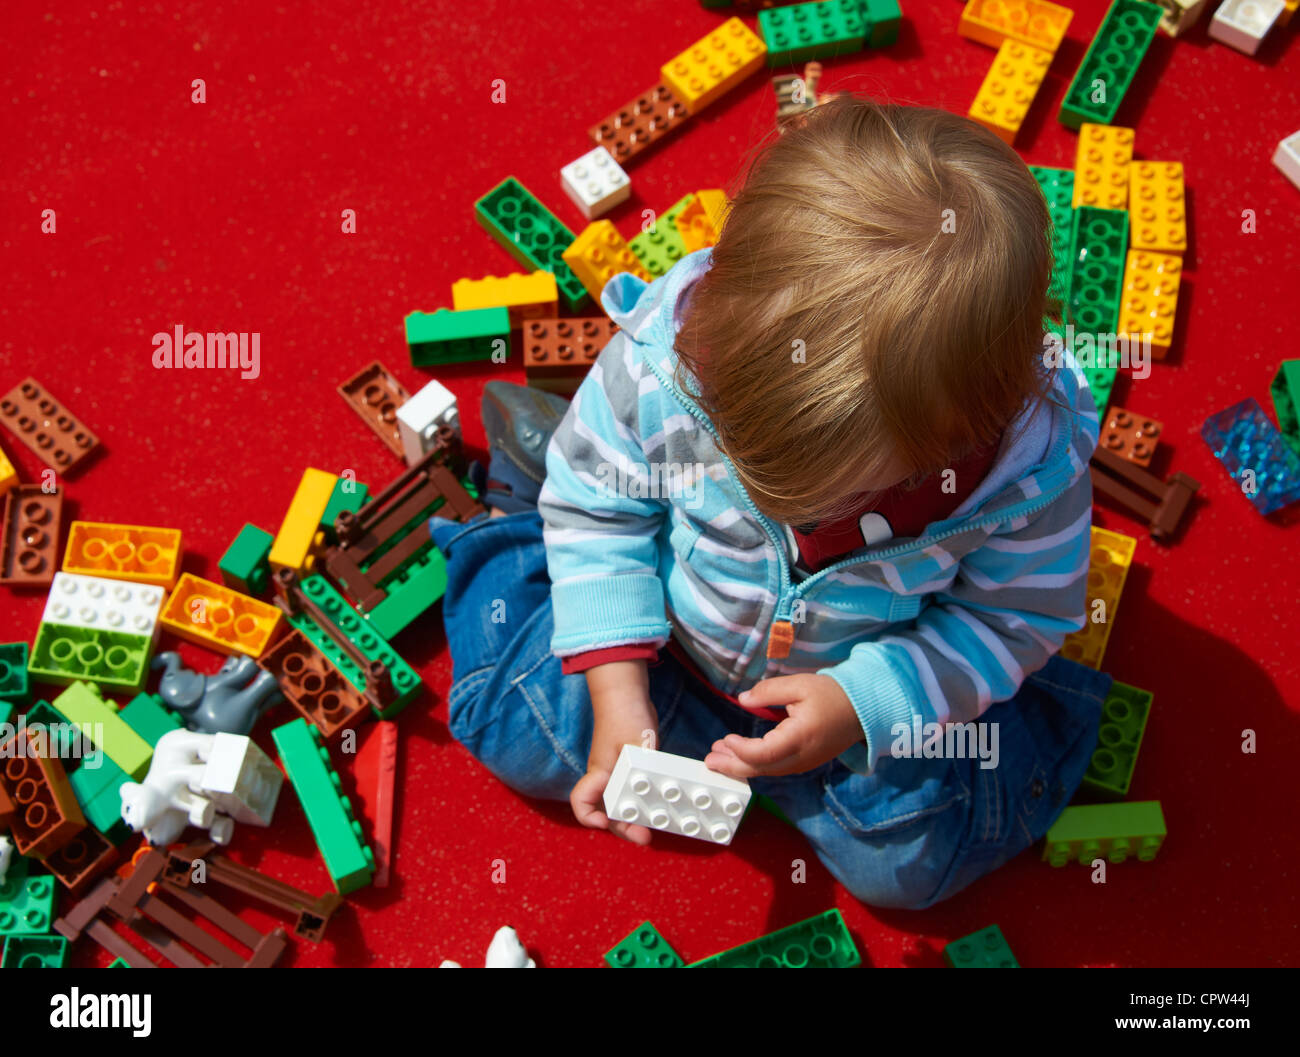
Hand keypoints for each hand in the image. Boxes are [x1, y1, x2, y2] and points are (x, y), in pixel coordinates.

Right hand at [570, 661, 657, 844]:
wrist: (625, 691)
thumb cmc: (624, 714)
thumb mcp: (633, 744)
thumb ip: (636, 768)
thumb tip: (642, 793)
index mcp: (600, 773)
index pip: (582, 804)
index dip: (590, 820)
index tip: (607, 823)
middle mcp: (605, 777)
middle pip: (608, 812)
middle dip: (624, 828)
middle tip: (646, 837)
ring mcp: (617, 772)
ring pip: (622, 803)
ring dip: (635, 817)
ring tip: (655, 825)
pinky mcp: (630, 766)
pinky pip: (633, 790)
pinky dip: (643, 800)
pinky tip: (660, 803)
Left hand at [705, 674, 861, 777]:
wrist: (863, 711)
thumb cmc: (832, 695)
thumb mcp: (800, 685)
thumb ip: (769, 692)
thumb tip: (743, 699)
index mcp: (800, 738)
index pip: (763, 753)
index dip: (740, 750)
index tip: (726, 739)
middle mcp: (801, 757)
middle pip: (761, 769)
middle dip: (732, 766)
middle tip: (709, 760)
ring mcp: (803, 764)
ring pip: (766, 771)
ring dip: (741, 765)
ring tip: (718, 754)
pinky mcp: (804, 763)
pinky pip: (775, 768)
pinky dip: (755, 764)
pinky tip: (740, 755)